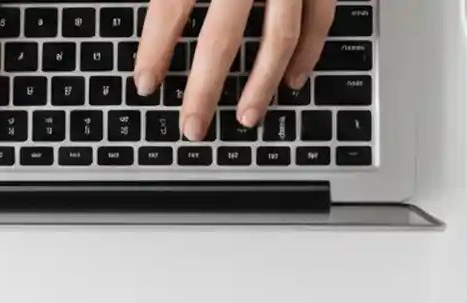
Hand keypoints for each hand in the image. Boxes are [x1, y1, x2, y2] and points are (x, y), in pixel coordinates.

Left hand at [134, 0, 336, 140]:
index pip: (171, 8)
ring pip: (279, 38)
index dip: (154, 50)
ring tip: (247, 119)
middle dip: (204, 89)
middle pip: (221, 37)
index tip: (145, 85)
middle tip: (192, 126)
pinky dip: (309, 54)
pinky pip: (321, 19)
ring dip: (261, 85)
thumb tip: (156, 18)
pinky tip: (292, 82)